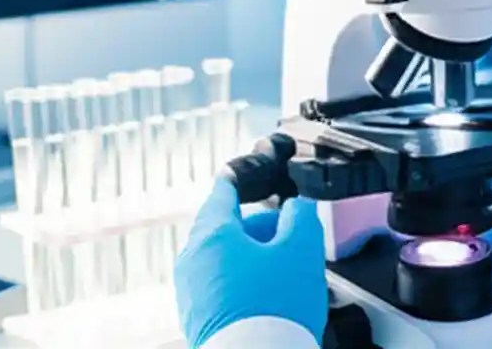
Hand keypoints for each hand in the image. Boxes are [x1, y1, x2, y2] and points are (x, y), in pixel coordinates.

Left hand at [175, 180, 327, 346]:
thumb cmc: (273, 311)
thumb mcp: (301, 250)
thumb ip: (301, 217)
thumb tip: (297, 208)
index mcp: (212, 235)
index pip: (224, 192)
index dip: (240, 179)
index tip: (244, 173)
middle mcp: (193, 260)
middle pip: (227, 229)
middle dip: (260, 229)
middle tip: (290, 237)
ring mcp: (191, 292)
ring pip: (226, 260)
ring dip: (255, 259)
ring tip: (287, 275)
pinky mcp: (197, 318)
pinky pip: (222, 288)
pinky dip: (245, 284)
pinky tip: (271, 301)